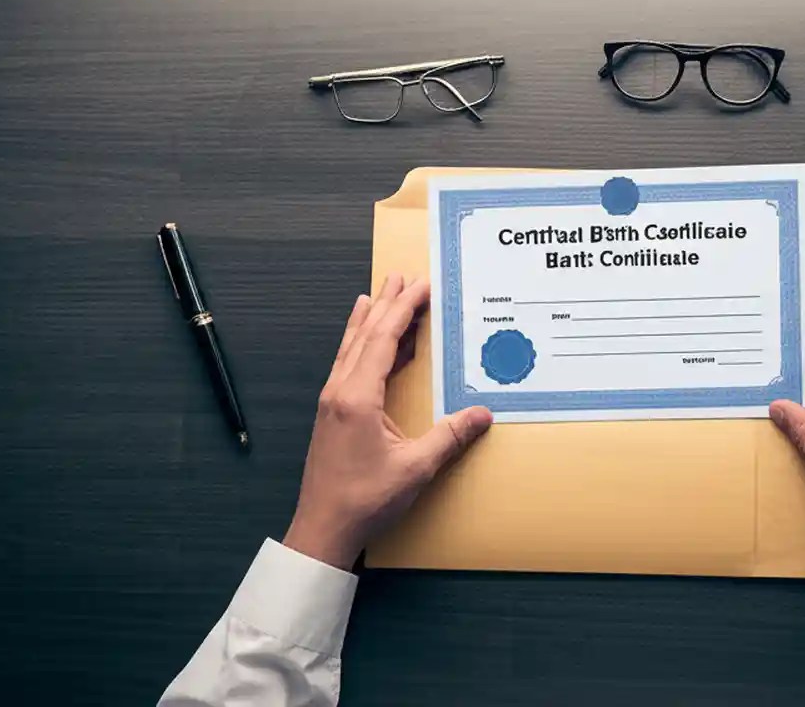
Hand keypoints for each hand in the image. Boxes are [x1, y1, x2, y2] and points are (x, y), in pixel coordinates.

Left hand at [283, 274, 492, 570]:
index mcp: (357, 396)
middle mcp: (339, 391)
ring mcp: (331, 401)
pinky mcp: (331, 413)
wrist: (323, 528)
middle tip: (403, 277)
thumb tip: (481, 414)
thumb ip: (450, 437)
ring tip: (381, 295)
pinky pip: (346, 364)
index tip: (422, 286)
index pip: (384, 338)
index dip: (405, 309)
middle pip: (366, 334)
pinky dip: (359, 343)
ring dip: (370, 319)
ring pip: (352, 347)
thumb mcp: (415, 468)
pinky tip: (363, 342)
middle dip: (387, 304)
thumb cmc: (363, 500)